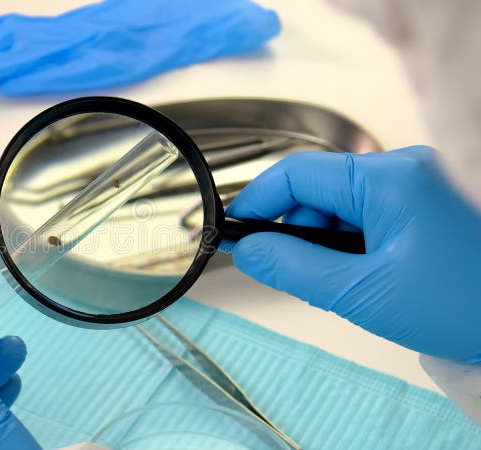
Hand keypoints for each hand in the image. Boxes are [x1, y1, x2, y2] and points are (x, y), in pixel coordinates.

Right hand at [0, 0, 278, 95]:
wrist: (190, 0)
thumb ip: (232, 22)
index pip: (41, 48)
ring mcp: (65, 35)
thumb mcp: (218, 15)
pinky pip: (12, 46)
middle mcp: (76, 35)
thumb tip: (257, 24)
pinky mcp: (65, 38)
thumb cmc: (193, 9)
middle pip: (3, 46)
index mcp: (106, 33)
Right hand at [227, 146, 480, 362]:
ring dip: (321, 241)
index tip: (232, 230)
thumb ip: (293, 267)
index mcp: (390, 178)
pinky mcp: (419, 204)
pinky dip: (346, 243)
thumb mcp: (360, 293)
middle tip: (290, 273)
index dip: (257, 201)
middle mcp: (403, 169)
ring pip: (336, 204)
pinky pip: (362, 214)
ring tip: (338, 283)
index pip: (298, 173)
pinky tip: (357, 274)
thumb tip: (246, 251)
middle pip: (316, 188)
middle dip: (294, 230)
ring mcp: (414, 185)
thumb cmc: (460, 306)